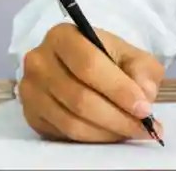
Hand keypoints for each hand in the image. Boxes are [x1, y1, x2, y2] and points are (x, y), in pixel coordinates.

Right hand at [18, 23, 165, 142]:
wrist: (81, 67)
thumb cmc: (107, 58)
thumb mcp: (130, 54)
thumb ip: (142, 69)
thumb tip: (144, 94)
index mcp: (63, 36)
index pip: (89, 66)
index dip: (119, 90)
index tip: (144, 108)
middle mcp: (39, 62)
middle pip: (80, 98)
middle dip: (118, 117)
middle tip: (144, 127)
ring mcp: (31, 91)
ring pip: (72, 122)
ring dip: (108, 132)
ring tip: (133, 132)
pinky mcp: (31, 115)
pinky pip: (64, 135)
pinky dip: (93, 139)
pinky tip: (112, 134)